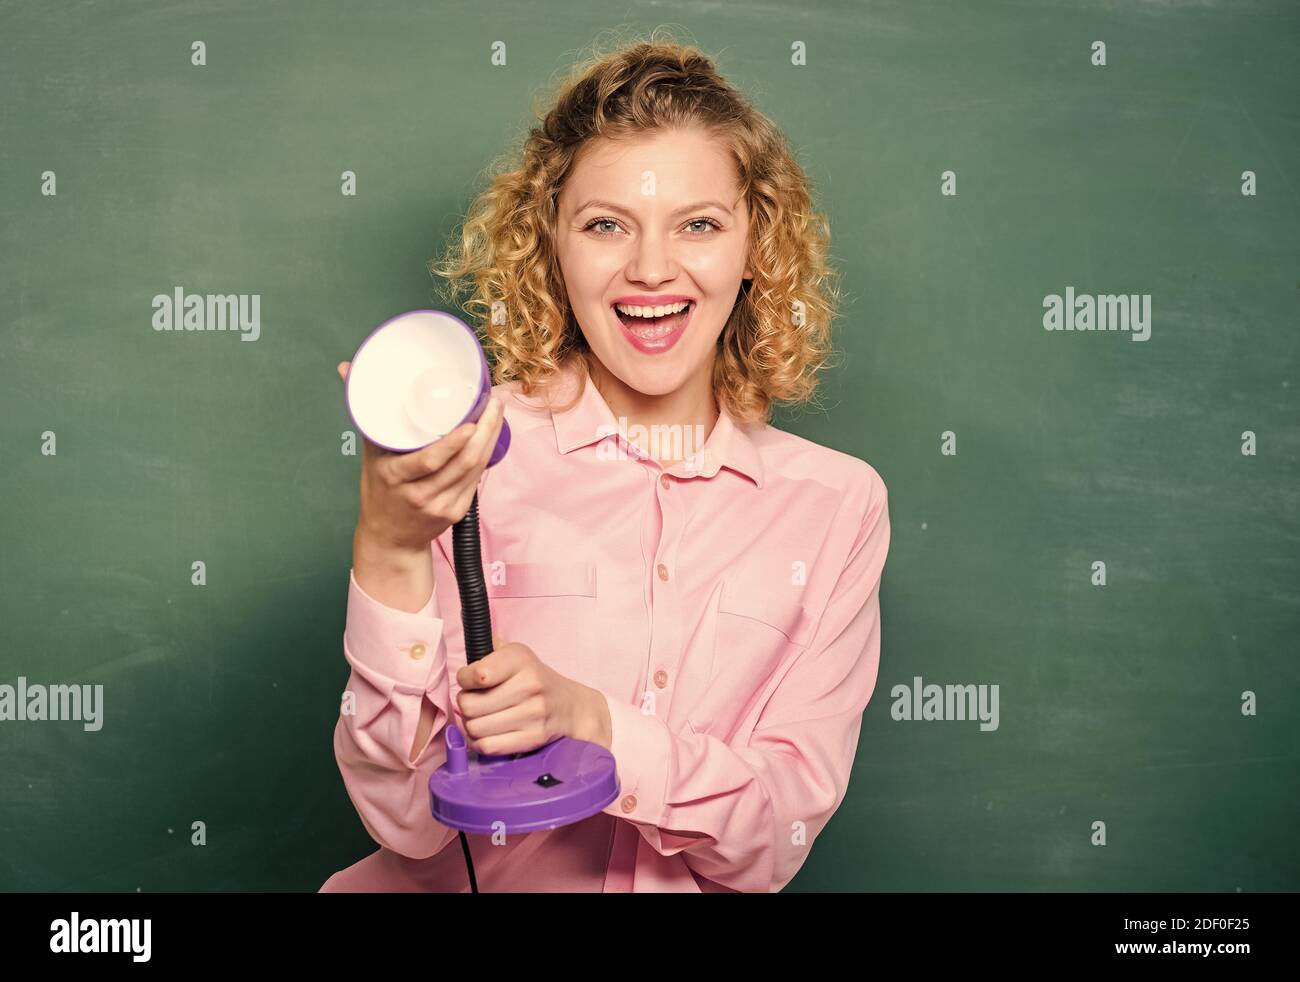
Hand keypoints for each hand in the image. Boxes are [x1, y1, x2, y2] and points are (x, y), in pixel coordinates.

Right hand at [337, 360, 504, 554]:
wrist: (389, 538)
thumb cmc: (378, 490)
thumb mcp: (369, 455)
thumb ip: (366, 412)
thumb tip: (346, 368)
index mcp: (396, 478)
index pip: (429, 461)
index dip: (453, 443)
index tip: (471, 420)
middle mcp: (420, 495)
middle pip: (462, 462)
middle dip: (485, 431)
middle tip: (493, 402)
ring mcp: (442, 506)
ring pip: (474, 470)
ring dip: (491, 439)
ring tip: (496, 413)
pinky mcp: (457, 512)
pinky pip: (476, 480)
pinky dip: (486, 456)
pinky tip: (492, 436)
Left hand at [453, 636, 611, 755]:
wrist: (569, 706)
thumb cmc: (533, 678)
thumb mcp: (516, 654)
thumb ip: (488, 644)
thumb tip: (463, 616)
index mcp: (521, 659)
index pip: (476, 675)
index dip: (464, 679)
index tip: (470, 680)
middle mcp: (530, 685)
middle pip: (469, 705)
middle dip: (465, 704)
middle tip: (475, 701)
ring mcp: (533, 714)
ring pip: (475, 727)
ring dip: (471, 725)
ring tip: (481, 717)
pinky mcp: (533, 738)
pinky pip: (489, 746)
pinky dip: (480, 742)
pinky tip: (487, 732)